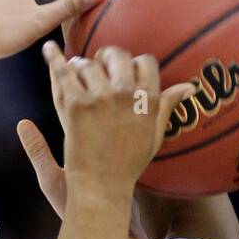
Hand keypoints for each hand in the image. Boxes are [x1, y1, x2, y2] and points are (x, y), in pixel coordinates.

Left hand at [18, 44, 193, 213]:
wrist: (101, 189)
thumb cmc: (128, 165)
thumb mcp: (153, 136)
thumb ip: (167, 107)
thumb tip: (189, 87)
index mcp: (147, 100)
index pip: (145, 61)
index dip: (133, 63)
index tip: (123, 71)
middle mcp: (126, 95)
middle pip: (117, 55)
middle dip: (107, 57)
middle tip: (98, 66)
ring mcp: (100, 99)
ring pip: (89, 63)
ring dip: (82, 67)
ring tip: (77, 75)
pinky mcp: (77, 106)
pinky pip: (65, 73)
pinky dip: (54, 59)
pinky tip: (48, 49)